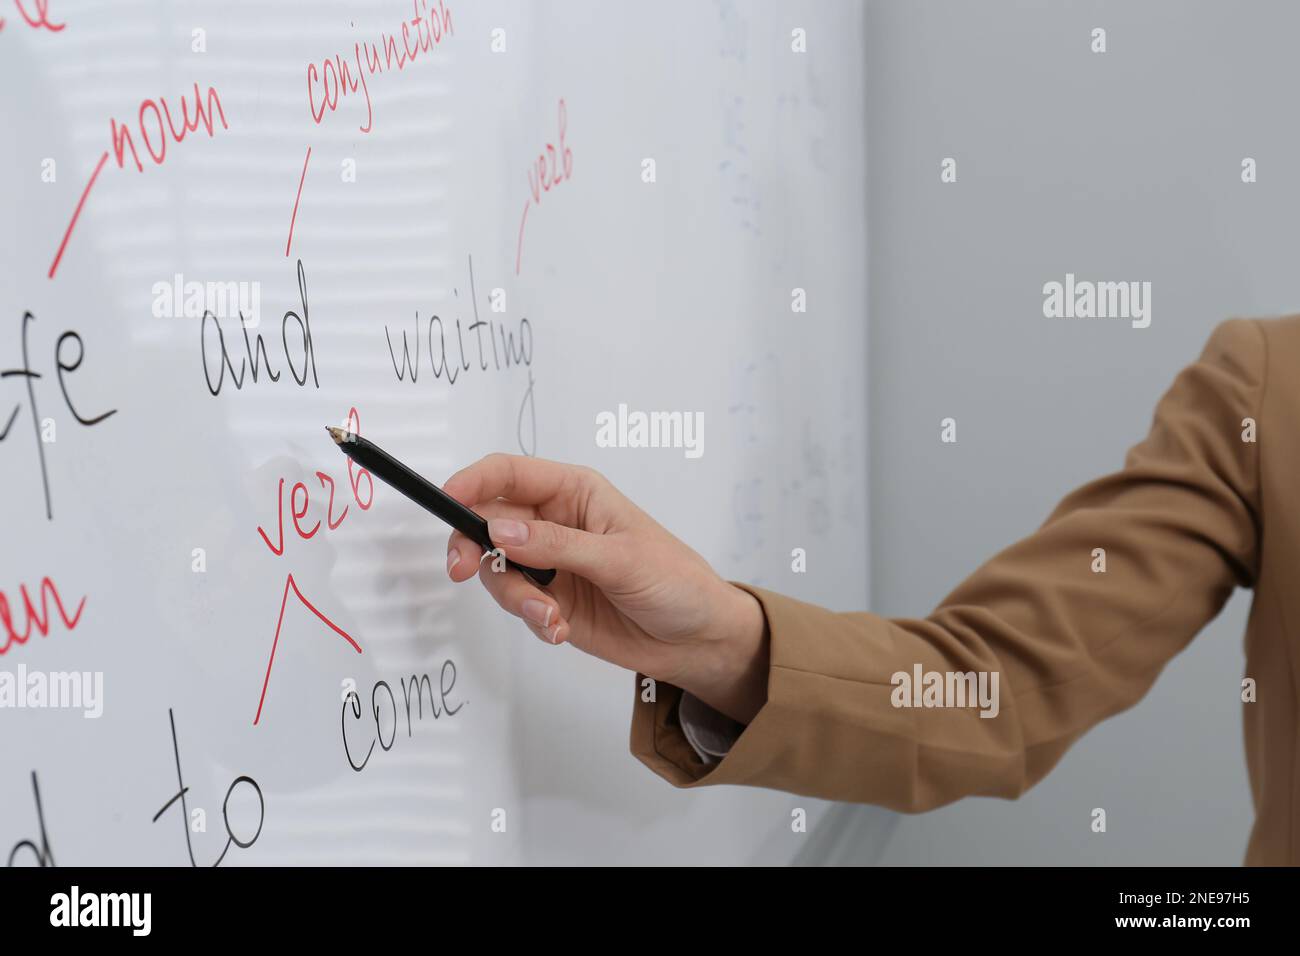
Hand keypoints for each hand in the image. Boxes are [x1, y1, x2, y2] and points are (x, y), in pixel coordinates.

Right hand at [442, 454, 768, 723]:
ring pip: (497, 569)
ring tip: (550, 617)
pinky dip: (531, 619)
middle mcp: (555, 522)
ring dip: (514, 596)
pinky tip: (559, 629)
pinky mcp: (550, 600)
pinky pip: (516, 605)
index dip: (472, 482)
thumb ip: (558, 546)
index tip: (446, 502)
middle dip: (473, 547)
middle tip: (465, 571)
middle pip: (488, 522)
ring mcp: (549, 563)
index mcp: (575, 492)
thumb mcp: (621, 559)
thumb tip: (501, 532)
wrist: (696, 639)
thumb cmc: (675, 581)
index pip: (509, 474)